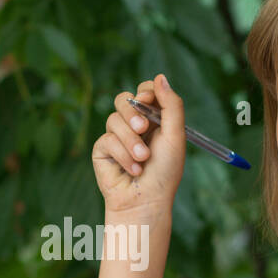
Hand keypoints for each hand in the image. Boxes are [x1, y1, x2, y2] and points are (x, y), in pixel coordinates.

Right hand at [92, 74, 186, 214]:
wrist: (147, 200)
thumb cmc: (164, 172)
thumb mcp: (175, 135)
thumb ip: (170, 105)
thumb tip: (160, 76)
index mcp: (153, 119)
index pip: (144, 92)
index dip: (145, 93)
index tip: (149, 101)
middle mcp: (133, 125)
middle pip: (123, 99)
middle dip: (133, 112)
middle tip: (144, 128)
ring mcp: (116, 136)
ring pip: (114, 119)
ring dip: (131, 141)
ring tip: (142, 159)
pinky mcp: (102, 150)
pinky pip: (107, 139)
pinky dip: (122, 154)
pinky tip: (132, 170)